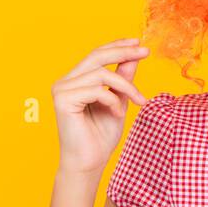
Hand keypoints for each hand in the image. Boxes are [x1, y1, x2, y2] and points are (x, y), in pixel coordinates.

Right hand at [52, 38, 149, 174]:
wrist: (89, 163)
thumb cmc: (101, 137)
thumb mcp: (118, 102)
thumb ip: (123, 79)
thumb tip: (134, 56)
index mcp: (76, 80)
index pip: (97, 55)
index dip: (117, 46)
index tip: (139, 43)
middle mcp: (65, 82)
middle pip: (96, 56)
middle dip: (123, 52)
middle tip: (145, 52)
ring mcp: (61, 90)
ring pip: (101, 73)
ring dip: (125, 86)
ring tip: (137, 101)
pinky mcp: (63, 100)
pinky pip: (97, 89)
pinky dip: (113, 100)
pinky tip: (118, 113)